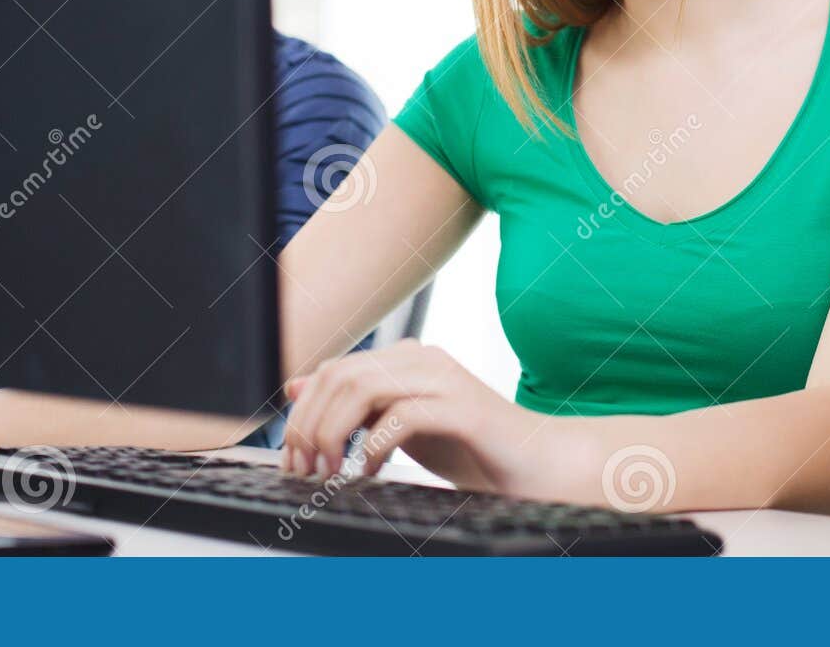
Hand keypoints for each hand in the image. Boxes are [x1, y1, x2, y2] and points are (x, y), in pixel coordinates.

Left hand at [280, 339, 591, 500]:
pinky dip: (376, 446)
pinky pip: (403, 416)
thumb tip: (297, 387)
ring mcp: (445, 380)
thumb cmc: (471, 446)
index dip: (303, 411)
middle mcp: (423, 359)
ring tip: (331, 470)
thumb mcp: (400, 425)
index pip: (334, 368)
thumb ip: (356, 406)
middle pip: (342, 375)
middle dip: (310, 424)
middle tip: (304, 468)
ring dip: (335, 433)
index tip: (293, 455)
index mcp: (407, 358)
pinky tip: (371, 472)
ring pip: (364, 388)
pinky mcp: (463, 410)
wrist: (536, 463)